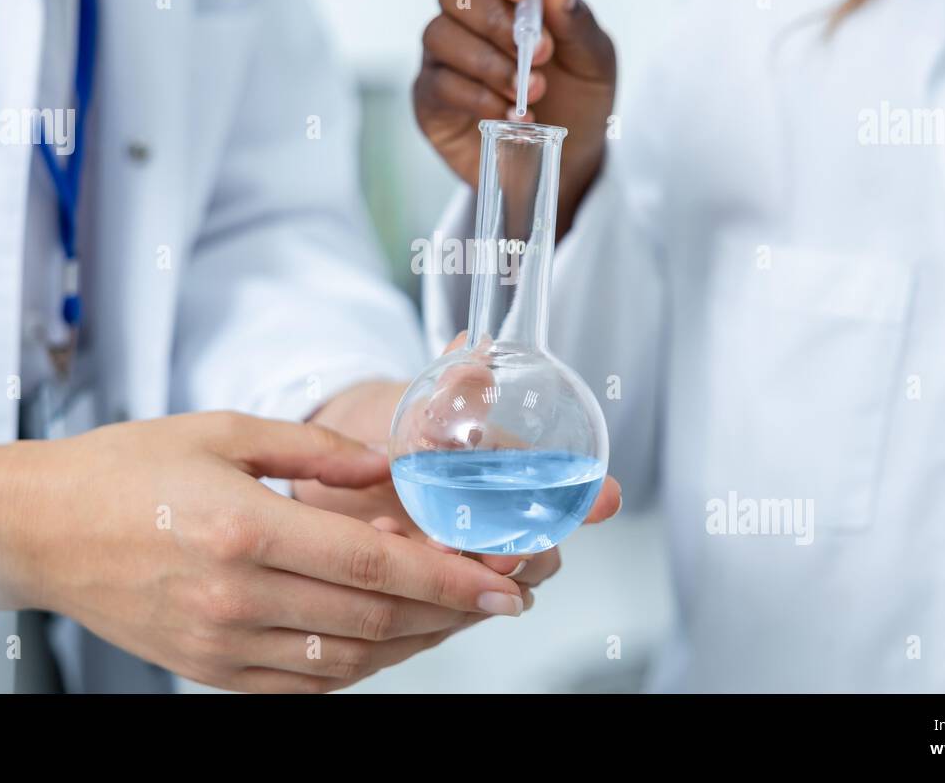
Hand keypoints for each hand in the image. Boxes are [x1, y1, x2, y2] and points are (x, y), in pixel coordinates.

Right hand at [0, 412, 529, 692]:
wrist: (38, 530)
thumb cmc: (125, 469)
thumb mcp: (223, 429)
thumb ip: (316, 448)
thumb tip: (388, 467)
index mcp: (246, 529)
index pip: (377, 567)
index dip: (451, 580)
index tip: (504, 583)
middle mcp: (238, 597)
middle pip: (375, 622)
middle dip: (451, 614)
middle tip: (501, 597)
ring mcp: (222, 645)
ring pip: (347, 661)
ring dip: (414, 643)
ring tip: (454, 614)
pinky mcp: (208, 671)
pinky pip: (303, 683)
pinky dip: (356, 665)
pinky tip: (386, 638)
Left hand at [302, 344, 622, 586]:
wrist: (338, 457)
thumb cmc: (396, 426)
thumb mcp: (423, 400)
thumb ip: (455, 385)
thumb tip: (475, 351)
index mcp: (514, 475)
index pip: (568, 494)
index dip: (593, 500)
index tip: (606, 500)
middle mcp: (498, 521)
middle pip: (543, 553)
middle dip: (533, 556)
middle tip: (505, 549)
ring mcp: (465, 554)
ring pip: (497, 583)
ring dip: (476, 572)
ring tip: (437, 545)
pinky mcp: (428, 580)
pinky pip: (438, 593)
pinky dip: (417, 573)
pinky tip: (382, 535)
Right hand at [413, 0, 616, 236]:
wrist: (567, 161)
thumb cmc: (578, 101)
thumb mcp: (595, 63)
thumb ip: (577, 23)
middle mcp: (467, 21)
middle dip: (495, 19)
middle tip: (537, 53)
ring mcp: (444, 60)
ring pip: (439, 35)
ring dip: (488, 61)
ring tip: (530, 91)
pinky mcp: (431, 101)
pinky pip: (439, 84)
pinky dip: (477, 97)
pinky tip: (509, 114)